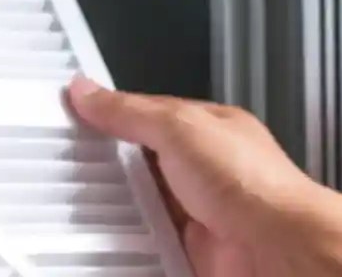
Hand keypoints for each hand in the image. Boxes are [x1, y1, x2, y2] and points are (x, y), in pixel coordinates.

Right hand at [68, 76, 315, 274]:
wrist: (280, 251)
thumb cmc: (252, 184)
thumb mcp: (180, 129)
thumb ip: (130, 111)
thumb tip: (87, 91)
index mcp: (205, 128)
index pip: (145, 113)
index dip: (107, 113)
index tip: (68, 114)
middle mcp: (201, 169)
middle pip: (137, 161)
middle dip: (103, 162)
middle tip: (60, 159)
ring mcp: (195, 211)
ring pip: (137, 203)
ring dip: (111, 204)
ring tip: (71, 198)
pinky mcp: (187, 248)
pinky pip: (143, 241)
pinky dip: (123, 240)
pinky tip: (101, 236)